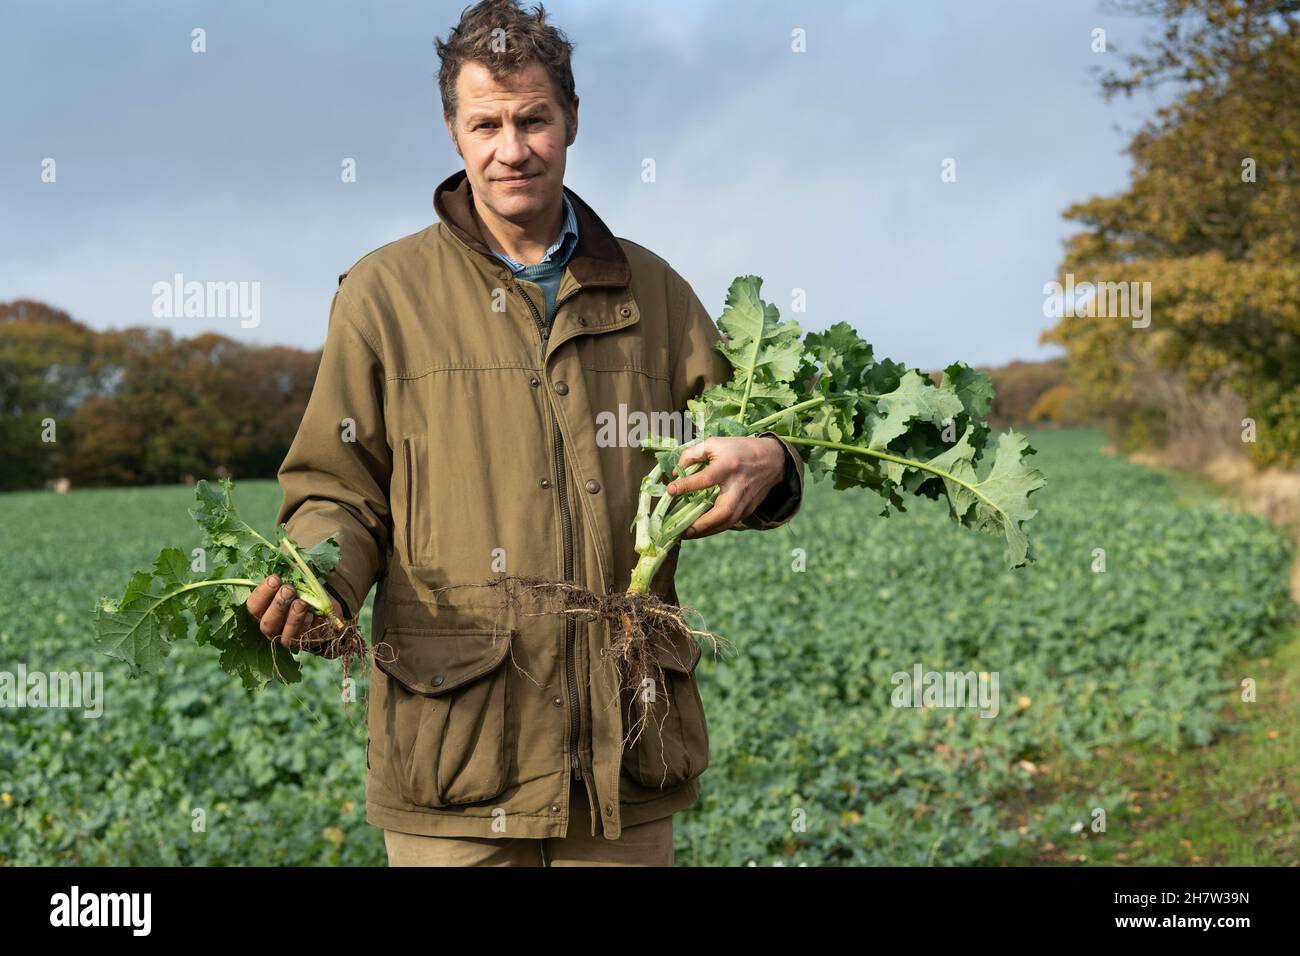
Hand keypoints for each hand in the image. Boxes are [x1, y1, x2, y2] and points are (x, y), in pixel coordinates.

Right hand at [246, 575, 342, 651]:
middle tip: (288, 589)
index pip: (253, 605)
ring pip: (281, 631)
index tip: (275, 578)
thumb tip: (289, 559)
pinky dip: (305, 624)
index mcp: (264, 608)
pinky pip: (299, 636)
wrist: (327, 613)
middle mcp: (270, 624)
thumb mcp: (300, 580)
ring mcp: (284, 636)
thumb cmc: (307, 594)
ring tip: (300, 602)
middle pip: (265, 621)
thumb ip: (292, 572)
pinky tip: (311, 614)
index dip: (262, 592)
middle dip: (277, 604)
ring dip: (291, 615)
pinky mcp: (300, 642)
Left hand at [664, 436, 786, 539]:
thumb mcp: (714, 444)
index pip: (706, 479)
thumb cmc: (739, 450)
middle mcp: (738, 486)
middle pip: (723, 510)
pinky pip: (731, 522)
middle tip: (683, 529)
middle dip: (703, 523)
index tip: (670, 490)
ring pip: (728, 522)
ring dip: (707, 531)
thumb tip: (676, 473)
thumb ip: (692, 455)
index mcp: (728, 466)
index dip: (687, 485)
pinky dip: (716, 528)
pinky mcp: (749, 508)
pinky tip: (702, 530)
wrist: (772, 459)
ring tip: (688, 534)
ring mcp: (746, 500)